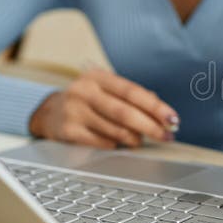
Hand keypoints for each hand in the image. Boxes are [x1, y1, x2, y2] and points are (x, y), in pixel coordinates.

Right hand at [29, 69, 178, 148]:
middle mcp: (84, 91)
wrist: (50, 112)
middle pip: (125, 112)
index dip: (156, 107)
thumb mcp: (108, 91)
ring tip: (140, 141)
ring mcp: (74, 111)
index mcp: (98, 77)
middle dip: (150, 126)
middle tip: (167, 136)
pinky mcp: (68, 131)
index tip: (173, 119)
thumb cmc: (90, 101)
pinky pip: (102, 143)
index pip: (133, 92)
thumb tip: (162, 113)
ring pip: (115, 130)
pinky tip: (118, 144)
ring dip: (134, 138)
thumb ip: (134, 98)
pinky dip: (116, 145)